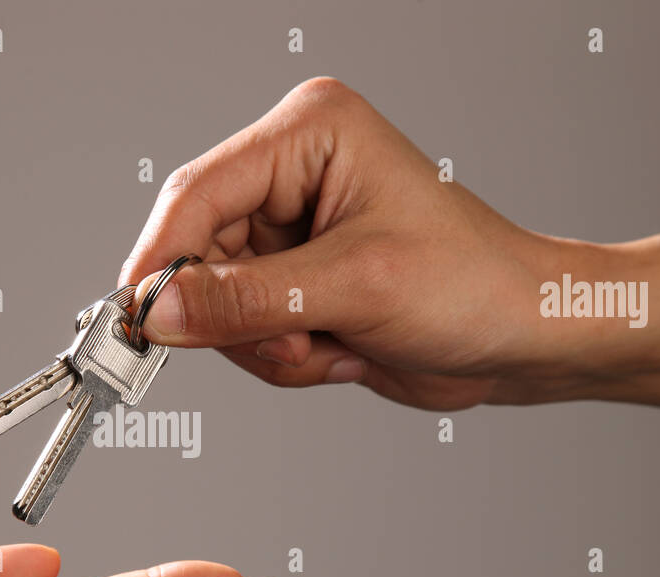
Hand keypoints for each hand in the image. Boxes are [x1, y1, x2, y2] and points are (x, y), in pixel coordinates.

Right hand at [121, 76, 553, 409]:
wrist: (522, 337)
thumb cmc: (472, 285)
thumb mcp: (354, 288)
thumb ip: (248, 299)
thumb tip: (160, 310)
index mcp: (308, 136)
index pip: (198, 193)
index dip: (160, 260)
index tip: (137, 319)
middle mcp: (290, 175)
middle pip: (197, 254)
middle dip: (239, 317)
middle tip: (292, 341)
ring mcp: (289, 232)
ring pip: (216, 304)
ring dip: (267, 345)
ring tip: (333, 342)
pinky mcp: (293, 280)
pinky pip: (244, 332)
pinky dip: (283, 357)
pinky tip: (340, 349)